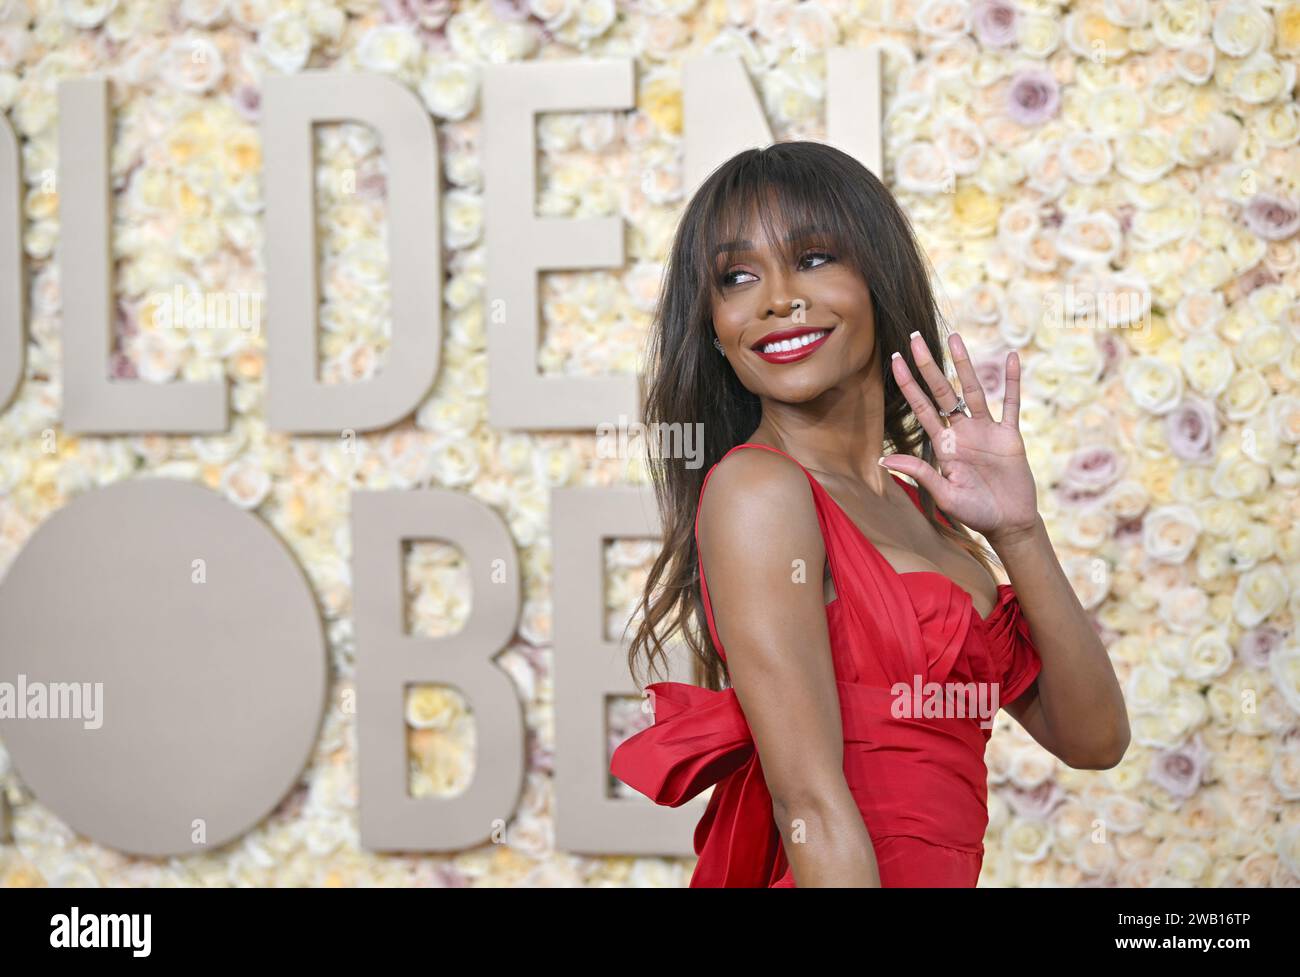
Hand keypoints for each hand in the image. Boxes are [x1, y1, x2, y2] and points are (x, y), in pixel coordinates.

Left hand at [881, 331, 1038, 545]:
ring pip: (973, 390)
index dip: (908, 384)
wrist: (1009, 524)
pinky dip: (1012, 382)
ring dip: (964, 364)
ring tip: (954, 336)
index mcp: (943, 445)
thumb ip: (920, 473)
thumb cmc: (974, 513)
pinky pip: (1011, 404)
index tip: (895, 359)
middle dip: (928, 365)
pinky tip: (1010, 358)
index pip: (921, 407)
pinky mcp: (1009, 436)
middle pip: (942, 391)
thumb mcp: (944, 495)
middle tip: (914, 337)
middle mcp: (962, 432)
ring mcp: (986, 431)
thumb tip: (885, 459)